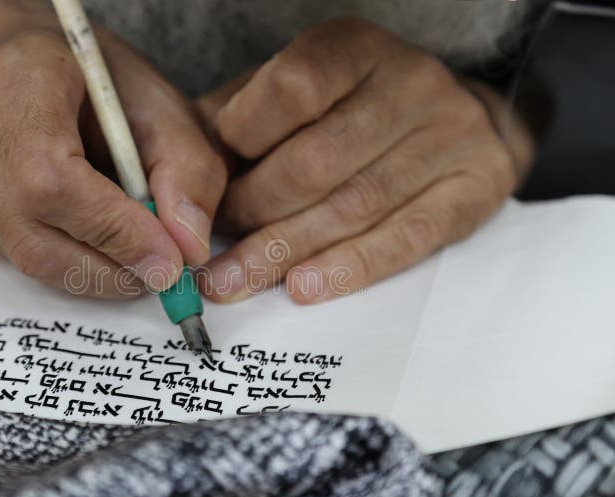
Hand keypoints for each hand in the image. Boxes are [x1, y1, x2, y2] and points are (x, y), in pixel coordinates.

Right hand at [0, 0, 225, 297]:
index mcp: (17, 79)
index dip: (112, 230)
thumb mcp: (161, 104)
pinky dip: (69, 263)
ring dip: (93, 272)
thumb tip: (188, 249)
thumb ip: (188, 170)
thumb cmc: (95, 82)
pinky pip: (14, 259)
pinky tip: (93, 237)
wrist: (23, 65)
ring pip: (23, 256)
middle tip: (161, 271)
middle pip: (30, 234)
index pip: (49, 178)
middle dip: (109, 268)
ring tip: (135, 252)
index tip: (168, 259)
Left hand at [197, 18, 534, 303]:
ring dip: (283, 252)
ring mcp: (448, 136)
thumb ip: (238, 123)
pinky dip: (347, 268)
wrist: (461, 117)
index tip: (211, 183)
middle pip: (316, 161)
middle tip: (212, 251)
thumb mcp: (294, 93)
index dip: (243, 139)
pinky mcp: (473, 189)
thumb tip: (181, 180)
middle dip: (254, 213)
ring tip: (233, 284)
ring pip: (353, 206)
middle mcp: (407, 83)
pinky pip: (405, 238)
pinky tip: (302, 288)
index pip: (293, 88)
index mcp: (353, 49)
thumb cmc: (352, 109)